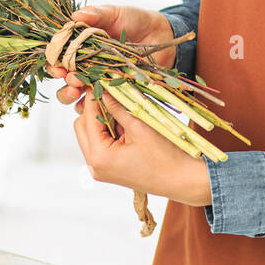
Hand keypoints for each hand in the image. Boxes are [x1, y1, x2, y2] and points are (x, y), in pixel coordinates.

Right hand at [48, 4, 176, 104]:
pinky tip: (94, 103)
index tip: (58, 65)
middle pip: (63, 78)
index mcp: (79, 45)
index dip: (54, 62)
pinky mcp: (111, 92)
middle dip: (63, 81)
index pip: (59, 56)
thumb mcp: (115, 14)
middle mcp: (84, 64)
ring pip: (74, 94)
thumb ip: (97, 14)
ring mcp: (97, 79)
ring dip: (70, 95)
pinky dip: (90, 107)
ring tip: (77, 92)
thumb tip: (76, 15)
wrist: (160, 35)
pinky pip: (95, 105)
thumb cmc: (135, 21)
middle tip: (71, 79)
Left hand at [72, 90, 211, 206]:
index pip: (87, 119)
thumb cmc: (165, 158)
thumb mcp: (140, 127)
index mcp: (100, 157)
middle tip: (111, 95)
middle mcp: (94, 166)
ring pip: (90, 135)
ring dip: (102, 120)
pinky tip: (124, 126)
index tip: (99, 83)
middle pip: (82, 127)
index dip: (93, 98)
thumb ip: (118, 107)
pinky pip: (100, 145)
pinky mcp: (108, 170)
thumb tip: (105, 91)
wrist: (181, 181)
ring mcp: (100, 170)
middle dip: (94, 109)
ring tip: (122, 111)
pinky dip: (108, 132)